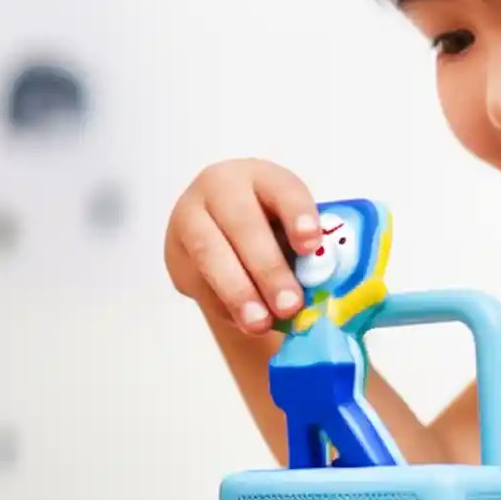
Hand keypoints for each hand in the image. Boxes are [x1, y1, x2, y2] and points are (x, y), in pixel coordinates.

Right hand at [165, 157, 321, 333]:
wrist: (225, 234)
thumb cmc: (273, 229)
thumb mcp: (294, 227)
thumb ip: (310, 249)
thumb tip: (325, 285)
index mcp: (262, 176)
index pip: (282, 189)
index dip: (298, 215)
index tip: (311, 244)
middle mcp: (221, 187)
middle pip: (243, 225)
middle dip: (268, 269)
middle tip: (290, 305)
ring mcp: (190, 216)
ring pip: (210, 253)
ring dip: (238, 293)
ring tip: (261, 324)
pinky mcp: (175, 252)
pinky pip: (197, 281)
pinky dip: (222, 305)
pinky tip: (244, 322)